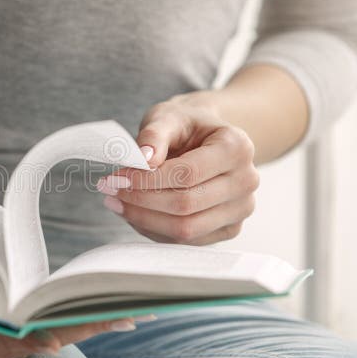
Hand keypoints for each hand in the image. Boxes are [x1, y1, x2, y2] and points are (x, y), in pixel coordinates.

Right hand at [0, 241, 143, 357]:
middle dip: (81, 327)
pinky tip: (97, 310)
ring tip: (125, 313)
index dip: (42, 336)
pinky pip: (37, 325)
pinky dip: (68, 317)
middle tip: (126, 316)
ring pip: (43, 336)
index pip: (10, 339)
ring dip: (82, 325)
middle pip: (39, 340)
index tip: (70, 334)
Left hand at [98, 92, 258, 244]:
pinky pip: (186, 240)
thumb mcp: (168, 117)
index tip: (116, 177)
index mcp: (237, 147)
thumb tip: (143, 159)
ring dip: (144, 219)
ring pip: (186, 229)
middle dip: (141, 201)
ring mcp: (240, 209)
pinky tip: (136, 212)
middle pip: (186, 205)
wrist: (206, 139)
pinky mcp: (228, 229)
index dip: (147, 179)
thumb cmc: (187, 127)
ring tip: (116, 202)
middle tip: (110, 190)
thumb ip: (154, 134)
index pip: (187, 174)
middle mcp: (246, 181)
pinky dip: (155, 229)